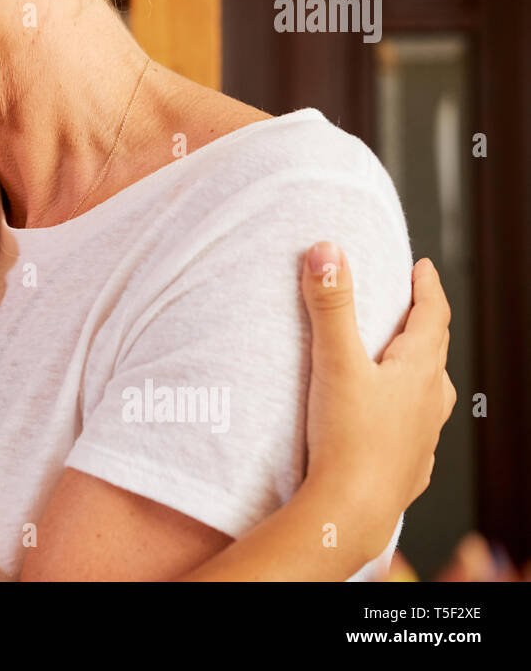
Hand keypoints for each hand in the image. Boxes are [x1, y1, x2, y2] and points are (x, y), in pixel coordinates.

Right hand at [299, 241, 455, 555]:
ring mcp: (421, 437)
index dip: (427, 287)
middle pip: (434, 352)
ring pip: (429, 393)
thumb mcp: (334, 361)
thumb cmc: (347, 440)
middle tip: (405, 305)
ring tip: (399, 363)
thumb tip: (327, 250)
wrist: (351, 511)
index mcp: (419, 370)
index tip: (421, 268)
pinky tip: (389, 421)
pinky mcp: (406, 466)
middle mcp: (429, 402)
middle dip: (421, 323)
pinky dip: (406, 414)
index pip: (433, 316)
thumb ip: (330, 304)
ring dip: (418, 370)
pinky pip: (414, 431)